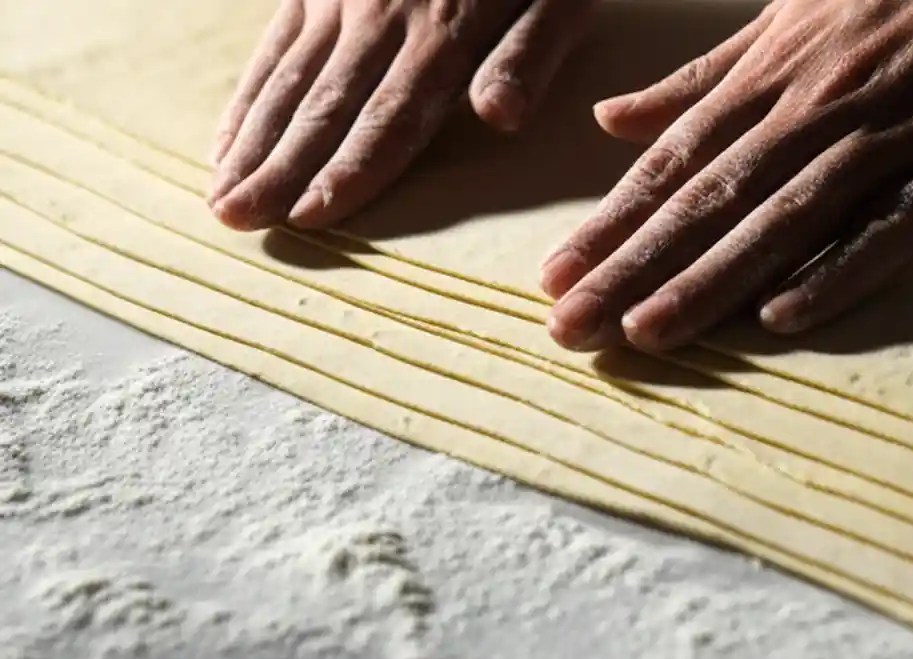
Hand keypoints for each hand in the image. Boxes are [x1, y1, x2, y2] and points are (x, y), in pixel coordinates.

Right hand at [208, 0, 595, 229]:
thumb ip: (528, 55)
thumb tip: (500, 117)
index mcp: (444, 28)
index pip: (392, 115)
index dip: (352, 169)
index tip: (312, 217)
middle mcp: (379, 14)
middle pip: (325, 106)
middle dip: (280, 169)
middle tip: (237, 221)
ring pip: (287, 80)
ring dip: (252, 143)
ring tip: (221, 199)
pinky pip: (274, 46)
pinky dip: (246, 98)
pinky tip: (225, 142)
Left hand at [541, 0, 912, 350]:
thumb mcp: (794, 12)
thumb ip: (706, 75)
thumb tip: (613, 120)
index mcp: (776, 73)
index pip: (675, 163)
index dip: (612, 223)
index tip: (554, 279)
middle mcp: (819, 108)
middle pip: (710, 199)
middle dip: (634, 267)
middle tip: (570, 330)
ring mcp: (893, 136)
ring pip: (785, 218)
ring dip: (711, 280)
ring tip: (645, 337)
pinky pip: (895, 225)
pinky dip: (840, 270)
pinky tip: (784, 319)